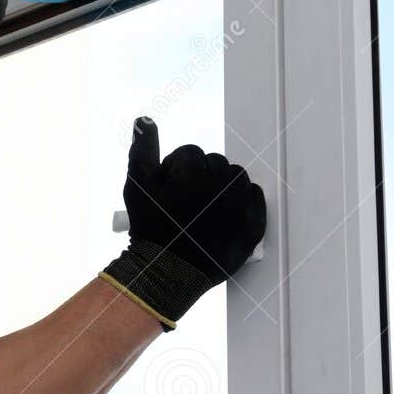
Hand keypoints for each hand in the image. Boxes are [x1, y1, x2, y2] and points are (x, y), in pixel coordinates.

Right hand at [101, 116, 266, 329]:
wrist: (169, 273)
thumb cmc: (150, 230)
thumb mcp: (137, 188)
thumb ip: (142, 150)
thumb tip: (145, 120)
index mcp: (193, 176)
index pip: (190, 153)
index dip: (176, 170)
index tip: (170, 190)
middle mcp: (221, 188)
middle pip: (215, 162)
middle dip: (200, 176)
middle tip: (186, 200)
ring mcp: (240, 207)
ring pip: (236, 177)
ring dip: (221, 185)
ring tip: (205, 205)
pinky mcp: (254, 225)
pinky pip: (255, 196)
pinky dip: (242, 199)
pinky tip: (223, 211)